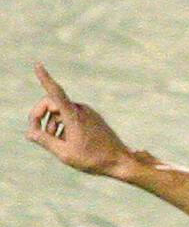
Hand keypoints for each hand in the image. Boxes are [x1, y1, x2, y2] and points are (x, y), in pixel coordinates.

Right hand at [25, 61, 131, 176]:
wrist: (120, 162)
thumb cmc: (93, 159)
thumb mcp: (65, 153)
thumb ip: (45, 141)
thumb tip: (29, 133)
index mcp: (74, 115)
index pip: (55, 93)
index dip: (45, 79)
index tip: (37, 65)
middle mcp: (81, 109)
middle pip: (52, 104)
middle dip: (41, 117)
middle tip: (35, 133)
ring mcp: (88, 112)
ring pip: (61, 112)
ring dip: (53, 125)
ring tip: (55, 143)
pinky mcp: (93, 117)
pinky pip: (72, 117)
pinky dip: (65, 126)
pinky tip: (67, 142)